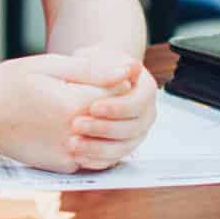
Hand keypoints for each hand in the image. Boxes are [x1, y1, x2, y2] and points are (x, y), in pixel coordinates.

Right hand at [0, 52, 138, 172]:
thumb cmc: (9, 85)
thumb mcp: (49, 66)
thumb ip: (92, 70)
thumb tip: (128, 70)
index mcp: (75, 104)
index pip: (122, 94)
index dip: (120, 81)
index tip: (108, 74)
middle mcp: (76, 134)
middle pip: (120, 121)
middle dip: (117, 105)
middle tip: (101, 91)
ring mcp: (69, 154)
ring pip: (111, 143)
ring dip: (110, 127)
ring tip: (94, 110)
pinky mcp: (62, 166)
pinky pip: (93, 157)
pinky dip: (96, 143)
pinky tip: (83, 127)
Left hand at [62, 46, 157, 170]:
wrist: (90, 76)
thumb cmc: (95, 64)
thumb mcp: (98, 58)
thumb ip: (110, 66)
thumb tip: (130, 69)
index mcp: (146, 89)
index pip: (138, 103)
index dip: (117, 108)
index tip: (93, 107)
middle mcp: (145, 113)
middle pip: (132, 128)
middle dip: (104, 129)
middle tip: (78, 125)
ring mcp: (135, 132)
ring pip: (124, 147)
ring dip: (98, 149)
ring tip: (73, 144)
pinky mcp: (122, 146)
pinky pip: (114, 159)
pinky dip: (96, 160)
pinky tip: (78, 157)